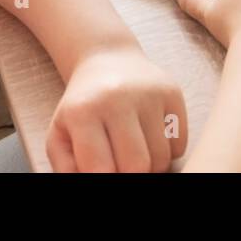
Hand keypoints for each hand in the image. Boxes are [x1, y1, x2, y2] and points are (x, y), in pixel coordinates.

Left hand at [45, 45, 186, 172]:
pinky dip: (167, 151)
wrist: (108, 58)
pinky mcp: (172, 93)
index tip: (104, 171)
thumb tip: (91, 182)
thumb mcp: (60, 133)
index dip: (104, 178)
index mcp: (83, 111)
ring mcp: (148, 93)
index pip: (100, 168)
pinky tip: (150, 136)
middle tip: (121, 165)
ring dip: (150, 166)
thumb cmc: (83, 105)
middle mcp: (118, 98)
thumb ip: (67, 167)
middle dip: (131, 175)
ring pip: (161, 158)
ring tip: (134, 151)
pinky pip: (179, 144)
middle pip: (137, 166)